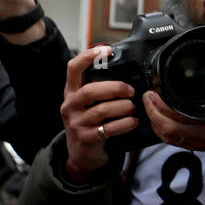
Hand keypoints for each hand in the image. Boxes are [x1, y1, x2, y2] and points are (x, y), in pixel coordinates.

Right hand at [59, 46, 137, 181]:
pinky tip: (133, 121)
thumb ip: (99, 87)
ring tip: (133, 107)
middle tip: (130, 90)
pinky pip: (108, 129)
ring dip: (122, 107)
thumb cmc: (90, 123)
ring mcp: (76, 123)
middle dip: (114, 88)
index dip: (88, 56)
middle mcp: (70, 105)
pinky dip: (124, 124)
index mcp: (72, 91)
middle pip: (90, 90)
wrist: (82, 155)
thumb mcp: (88, 103)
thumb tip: (126, 70)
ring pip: (101, 110)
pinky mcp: (86, 138)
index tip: (107, 50)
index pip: (73, 68)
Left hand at [143, 87, 204, 153]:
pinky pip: (170, 142)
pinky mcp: (193, 146)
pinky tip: (155, 120)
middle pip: (170, 127)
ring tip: (149, 106)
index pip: (183, 115)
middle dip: (153, 111)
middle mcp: (204, 133)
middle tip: (147, 96)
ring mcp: (197, 142)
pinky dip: (158, 131)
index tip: (156, 90)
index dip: (164, 105)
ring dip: (154, 121)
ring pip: (167, 136)